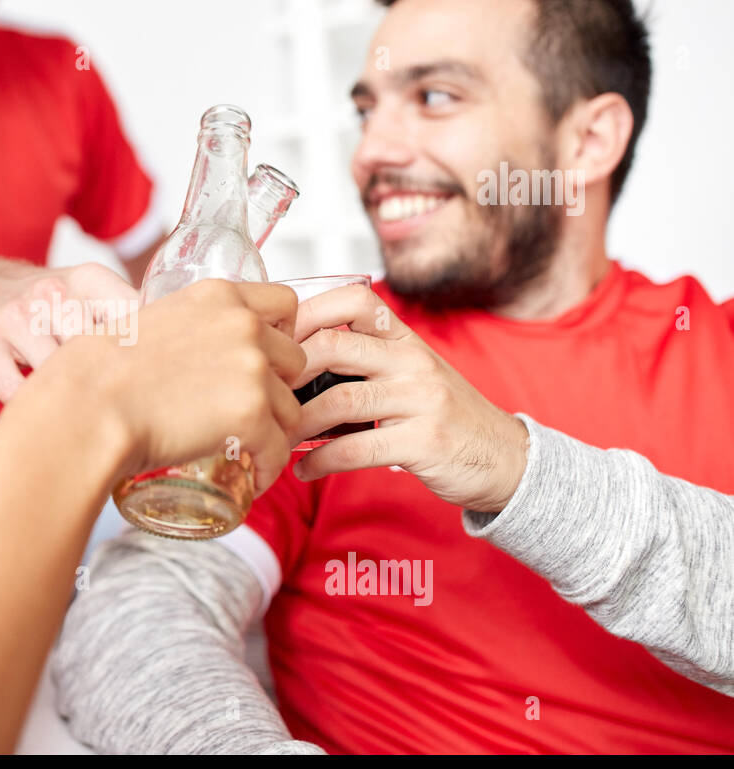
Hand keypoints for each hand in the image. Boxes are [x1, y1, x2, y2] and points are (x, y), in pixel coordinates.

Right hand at [0, 262, 139, 401]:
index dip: (143, 354)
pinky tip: (41, 402)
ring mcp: (15, 316)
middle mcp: (51, 292)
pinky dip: (32, 405)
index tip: (152, 378)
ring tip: (77, 405)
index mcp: (89, 279)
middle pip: (93, 354)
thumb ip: (133, 317)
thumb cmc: (53, 303)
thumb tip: (180, 353)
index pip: (131, 320)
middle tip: (113, 404)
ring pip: (56, 375)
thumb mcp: (94, 294)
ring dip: (68, 396)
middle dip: (105, 382)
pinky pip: (17, 392)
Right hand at [43, 279, 307, 495]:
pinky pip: (279, 449)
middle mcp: (243, 325)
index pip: (285, 303)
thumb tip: (197, 353)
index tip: (266, 359)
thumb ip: (187, 327)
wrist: (88, 407)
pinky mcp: (251, 413)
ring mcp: (251, 368)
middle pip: (295, 359)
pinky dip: (268, 468)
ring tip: (249, 449)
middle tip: (253, 411)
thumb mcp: (150, 322)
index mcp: (218, 296)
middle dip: (278, 387)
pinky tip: (251, 476)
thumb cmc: (101, 372)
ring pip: (291, 408)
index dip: (282, 334)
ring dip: (274, 431)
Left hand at [288, 284, 528, 512]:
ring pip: (338, 399)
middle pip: (333, 347)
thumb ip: (365, 362)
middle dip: (288, 371)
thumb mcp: (411, 374)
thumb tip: (292, 362)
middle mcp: (413, 361)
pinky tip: (303, 469)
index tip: (276, 339)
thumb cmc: (444, 416)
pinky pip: (355, 448)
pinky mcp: (423, 441)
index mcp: (405, 340)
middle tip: (262, 393)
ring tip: (277, 436)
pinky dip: (320, 461)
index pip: (353, 299)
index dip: (307, 312)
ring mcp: (420, 400)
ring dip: (297, 422)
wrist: (506, 457)